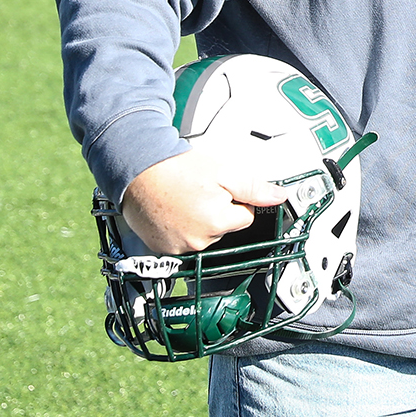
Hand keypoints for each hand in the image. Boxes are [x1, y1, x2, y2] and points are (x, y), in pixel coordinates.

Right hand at [120, 149, 286, 255]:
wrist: (136, 168)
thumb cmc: (176, 168)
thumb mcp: (224, 171)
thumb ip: (254, 188)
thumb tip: (279, 197)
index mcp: (217, 223)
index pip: (245, 217)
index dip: (235, 200)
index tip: (219, 188)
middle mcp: (197, 241)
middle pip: (224, 228)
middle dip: (217, 210)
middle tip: (198, 190)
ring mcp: (177, 247)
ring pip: (203, 235)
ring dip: (198, 219)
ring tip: (182, 198)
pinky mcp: (160, 248)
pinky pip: (181, 241)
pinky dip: (179, 228)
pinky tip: (171, 210)